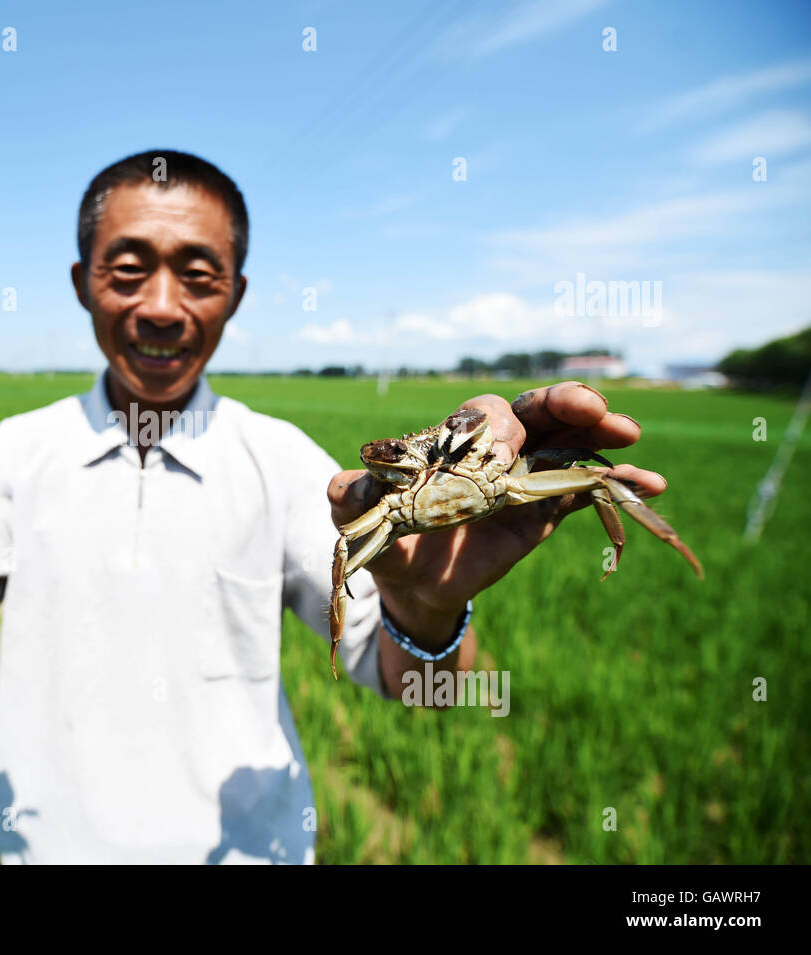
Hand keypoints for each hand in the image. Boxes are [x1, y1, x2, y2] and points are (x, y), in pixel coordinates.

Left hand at [327, 381, 664, 637]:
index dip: (496, 428)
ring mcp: (524, 477)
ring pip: (568, 441)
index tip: (502, 455)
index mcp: (450, 442)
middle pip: (533, 412)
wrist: (413, 587)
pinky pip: (587, 488)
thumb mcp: (360, 522)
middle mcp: (492, 451)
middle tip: (591, 406)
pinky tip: (652, 484)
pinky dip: (619, 483)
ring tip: (628, 434)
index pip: (481, 416)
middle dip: (562, 402)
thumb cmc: (387, 542)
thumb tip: (342, 483)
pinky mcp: (545, 509)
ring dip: (600, 433)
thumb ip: (351, 500)